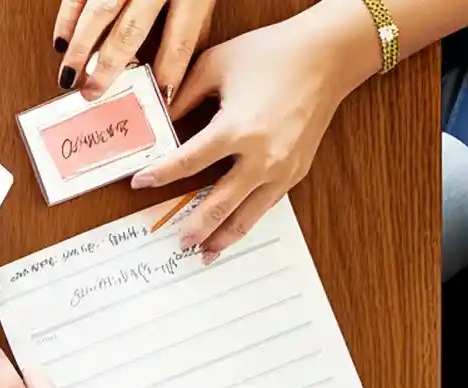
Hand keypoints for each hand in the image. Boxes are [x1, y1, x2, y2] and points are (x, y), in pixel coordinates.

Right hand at [54, 0, 215, 97]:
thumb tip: (177, 61)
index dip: (170, 71)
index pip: (181, 37)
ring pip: (99, 13)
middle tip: (94, 94)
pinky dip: (67, 18)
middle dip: (110, 67)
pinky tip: (61, 41)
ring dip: (81, 49)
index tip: (162, 99)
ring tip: (70, 77)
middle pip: (131, 30)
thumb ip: (193, 18)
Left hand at [129, 1, 381, 261]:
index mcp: (237, 128)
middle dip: (195, 226)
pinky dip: (248, 221)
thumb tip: (159, 123)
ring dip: (224, 238)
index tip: (139, 183)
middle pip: (218, 203)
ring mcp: (282, 168)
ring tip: (204, 254)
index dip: (159, 175)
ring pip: (247, 215)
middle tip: (176, 242)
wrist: (328, 56)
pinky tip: (233, 231)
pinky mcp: (296, 171)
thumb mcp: (215, 65)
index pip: (187, 163)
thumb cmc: (272, 55)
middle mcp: (262, 156)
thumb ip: (182, 97)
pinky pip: (266, 205)